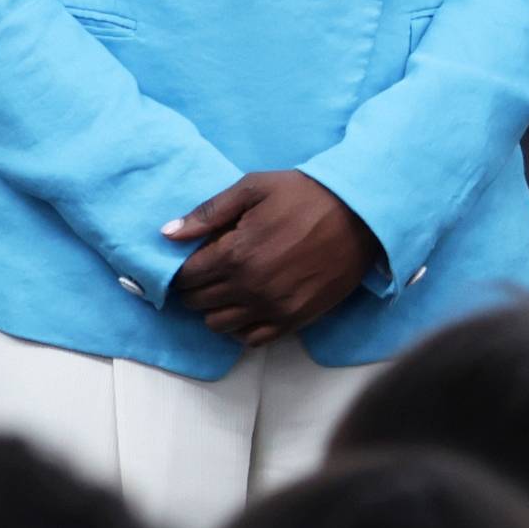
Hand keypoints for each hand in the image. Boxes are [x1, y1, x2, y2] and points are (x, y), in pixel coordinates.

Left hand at [164, 172, 383, 346]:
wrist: (362, 214)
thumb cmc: (306, 195)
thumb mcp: (254, 188)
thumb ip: (208, 212)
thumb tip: (167, 234)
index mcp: (235, 253)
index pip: (186, 277)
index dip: (181, 271)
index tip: (189, 263)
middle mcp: (249, 286)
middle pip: (198, 302)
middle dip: (195, 289)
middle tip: (207, 275)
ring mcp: (272, 306)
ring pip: (219, 325)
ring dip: (215, 310)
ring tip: (227, 292)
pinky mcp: (295, 318)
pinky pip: (252, 339)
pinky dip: (241, 329)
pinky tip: (248, 309)